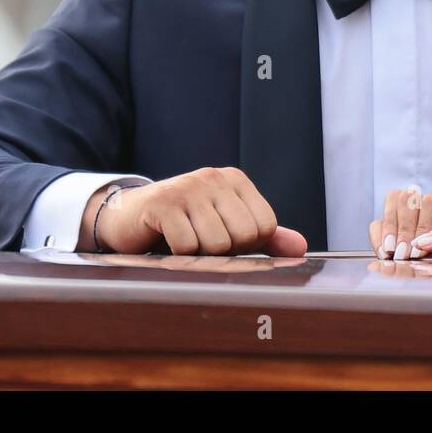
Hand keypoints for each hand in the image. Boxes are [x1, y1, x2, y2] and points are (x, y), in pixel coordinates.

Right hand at [82, 167, 307, 256]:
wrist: (130, 218)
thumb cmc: (186, 225)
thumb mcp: (228, 227)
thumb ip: (266, 237)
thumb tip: (300, 248)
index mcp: (236, 179)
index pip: (266, 227)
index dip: (247, 245)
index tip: (223, 237)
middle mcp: (214, 177)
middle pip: (243, 236)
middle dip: (224, 252)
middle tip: (201, 241)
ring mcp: (188, 187)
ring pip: (216, 244)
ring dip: (199, 255)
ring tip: (184, 241)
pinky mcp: (163, 203)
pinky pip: (187, 246)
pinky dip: (178, 255)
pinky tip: (167, 242)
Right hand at [369, 187, 431, 259]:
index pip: (428, 202)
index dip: (423, 226)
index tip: (420, 247)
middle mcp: (417, 200)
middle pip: (406, 201)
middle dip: (404, 232)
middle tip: (404, 254)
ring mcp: (399, 211)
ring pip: (391, 205)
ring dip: (390, 231)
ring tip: (393, 253)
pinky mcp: (384, 226)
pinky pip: (376, 224)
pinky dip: (378, 238)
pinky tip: (384, 253)